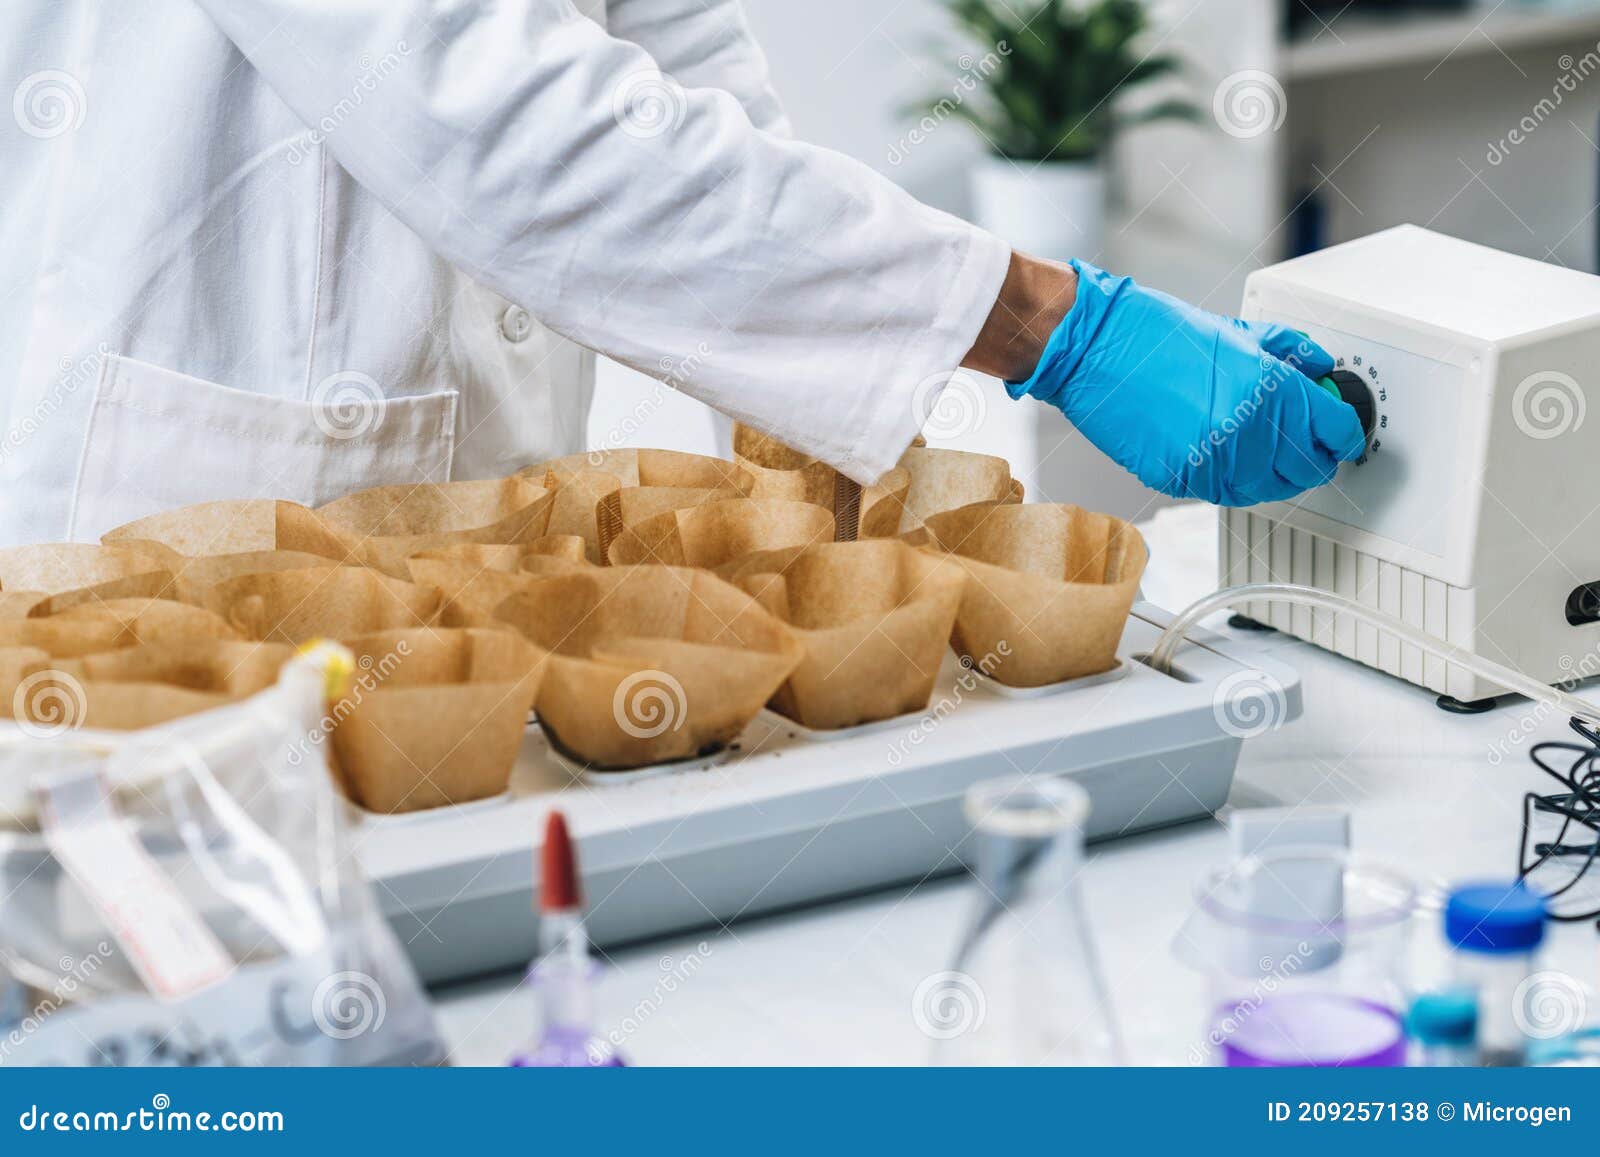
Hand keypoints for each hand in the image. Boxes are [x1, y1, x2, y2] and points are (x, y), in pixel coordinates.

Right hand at [1002, 259, 1365, 505]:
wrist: (1095, 351)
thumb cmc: (1155, 333)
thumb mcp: (1236, 332)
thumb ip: (1288, 354)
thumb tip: (1319, 369)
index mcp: (1269, 390)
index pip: (1335, 430)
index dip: (1345, 430)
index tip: (1342, 430)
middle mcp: (1247, 433)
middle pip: (1309, 468)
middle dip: (1315, 454)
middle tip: (1311, 441)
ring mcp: (1213, 463)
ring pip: (1269, 489)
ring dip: (1277, 473)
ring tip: (1269, 449)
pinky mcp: (1182, 480)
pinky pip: (1227, 492)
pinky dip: (1237, 479)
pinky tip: (1231, 454)